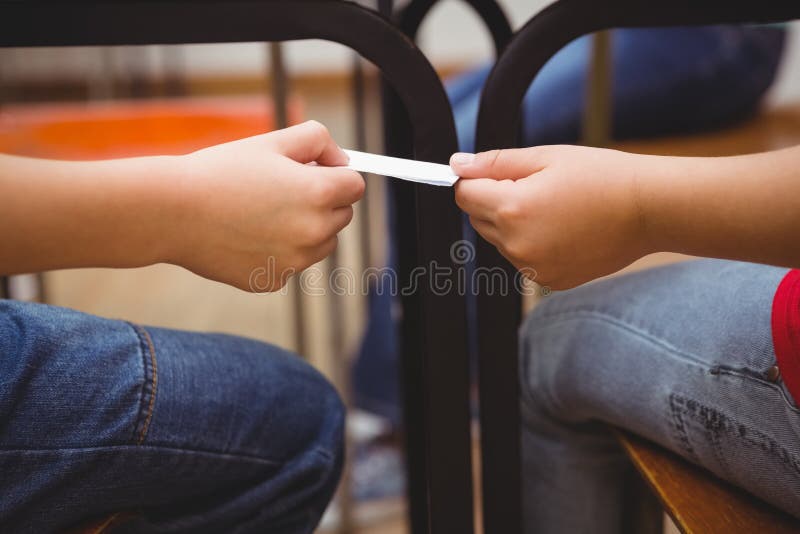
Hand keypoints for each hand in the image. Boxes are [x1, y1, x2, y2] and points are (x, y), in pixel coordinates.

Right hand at [169, 120, 363, 291]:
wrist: (173, 212)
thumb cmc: (220, 172)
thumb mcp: (272, 141)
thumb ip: (317, 141)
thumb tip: (341, 160)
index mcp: (319, 193)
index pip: (355, 186)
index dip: (337, 174)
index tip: (315, 171)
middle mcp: (314, 232)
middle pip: (341, 216)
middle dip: (323, 201)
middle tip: (283, 189)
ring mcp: (294, 261)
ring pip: (320, 243)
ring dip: (306, 228)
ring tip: (263, 212)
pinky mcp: (273, 280)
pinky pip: (291, 262)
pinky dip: (279, 250)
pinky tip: (247, 234)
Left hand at [451, 145, 650, 289]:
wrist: (649, 210)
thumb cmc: (602, 177)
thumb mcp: (545, 157)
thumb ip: (494, 163)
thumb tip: (456, 165)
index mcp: (512, 208)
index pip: (463, 195)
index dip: (475, 180)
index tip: (496, 173)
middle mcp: (516, 244)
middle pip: (478, 220)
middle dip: (495, 201)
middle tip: (537, 187)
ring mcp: (532, 267)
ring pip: (500, 241)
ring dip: (513, 225)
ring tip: (556, 208)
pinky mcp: (549, 281)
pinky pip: (524, 259)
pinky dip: (534, 244)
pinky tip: (565, 230)